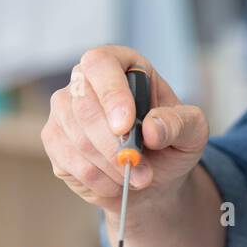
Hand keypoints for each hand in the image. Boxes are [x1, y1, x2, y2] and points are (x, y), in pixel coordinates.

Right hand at [42, 45, 209, 212]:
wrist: (151, 175)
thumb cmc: (171, 143)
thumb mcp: (192, 132)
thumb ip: (179, 124)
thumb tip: (152, 129)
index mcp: (122, 64)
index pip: (101, 64)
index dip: (110, 94)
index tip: (125, 126)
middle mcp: (86, 81)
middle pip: (83, 105)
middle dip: (114, 145)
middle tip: (142, 170)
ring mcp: (65, 110)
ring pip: (75, 137)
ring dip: (110, 166)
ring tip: (138, 177)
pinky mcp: (54, 140)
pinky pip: (67, 160)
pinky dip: (96, 179)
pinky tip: (116, 183)